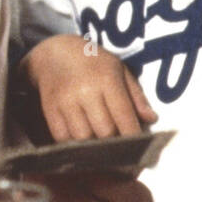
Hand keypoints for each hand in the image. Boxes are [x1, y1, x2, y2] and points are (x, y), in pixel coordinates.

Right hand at [20, 35, 157, 141]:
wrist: (55, 52)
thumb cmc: (93, 63)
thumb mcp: (119, 70)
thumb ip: (136, 95)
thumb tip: (151, 119)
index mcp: (107, 80)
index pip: (124, 118)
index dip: (133, 138)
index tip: (139, 149)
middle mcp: (86, 91)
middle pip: (105, 132)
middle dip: (115, 143)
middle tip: (119, 147)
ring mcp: (65, 101)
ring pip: (83, 139)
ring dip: (93, 146)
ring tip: (100, 144)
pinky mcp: (50, 110)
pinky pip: (63, 138)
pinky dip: (73, 144)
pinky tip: (81, 140)